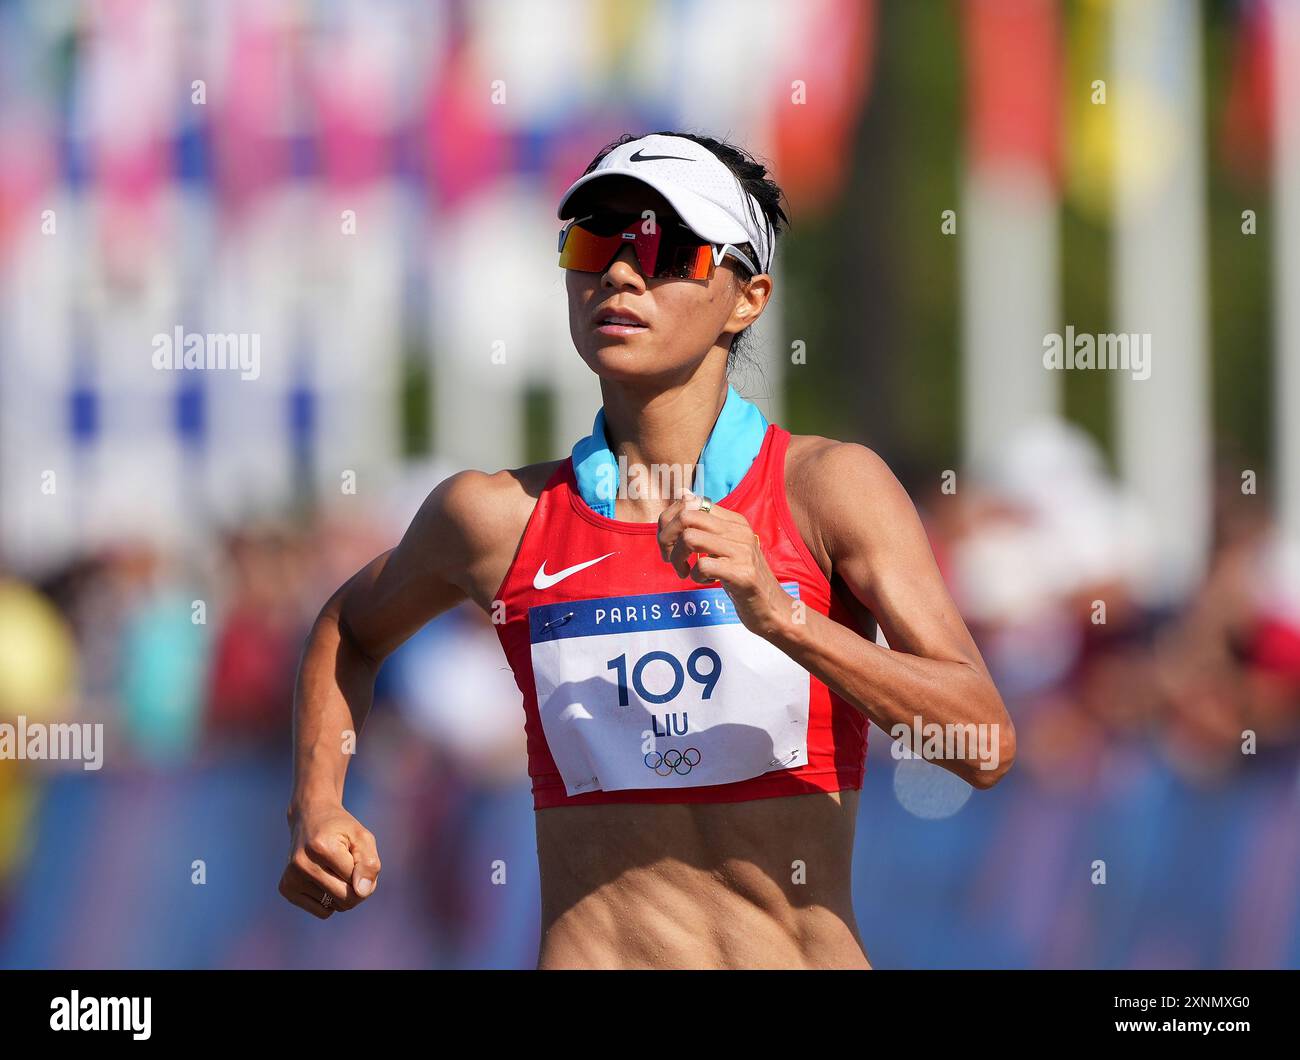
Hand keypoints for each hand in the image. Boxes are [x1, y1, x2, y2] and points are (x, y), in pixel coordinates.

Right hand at [279, 799, 381, 918]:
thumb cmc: (341, 830)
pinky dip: (330, 900)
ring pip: (334, 907)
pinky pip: (322, 912)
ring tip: (334, 868)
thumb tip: (362, 893)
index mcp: (321, 848)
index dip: (365, 874)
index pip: (355, 882)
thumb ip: (369, 864)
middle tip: (352, 868)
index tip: (358, 858)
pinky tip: (324, 878)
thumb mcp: (362, 838)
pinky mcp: (286, 888)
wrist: (309, 818)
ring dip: (342, 892)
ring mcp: (290, 878)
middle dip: (356, 889)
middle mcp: (301, 864)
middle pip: (344, 899)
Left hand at [656, 489, 793, 638]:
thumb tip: (684, 493)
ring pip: (690, 538)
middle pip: (686, 517)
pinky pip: (703, 565)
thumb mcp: (723, 545)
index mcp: (733, 520)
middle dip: (666, 539)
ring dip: (678, 559)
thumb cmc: (740, 576)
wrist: (771, 606)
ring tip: (685, 572)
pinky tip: (705, 581)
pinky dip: (695, 576)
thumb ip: (704, 523)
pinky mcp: (743, 573)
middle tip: (669, 558)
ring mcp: (743, 551)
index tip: (669, 543)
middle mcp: (739, 530)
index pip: (690, 504)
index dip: (668, 522)